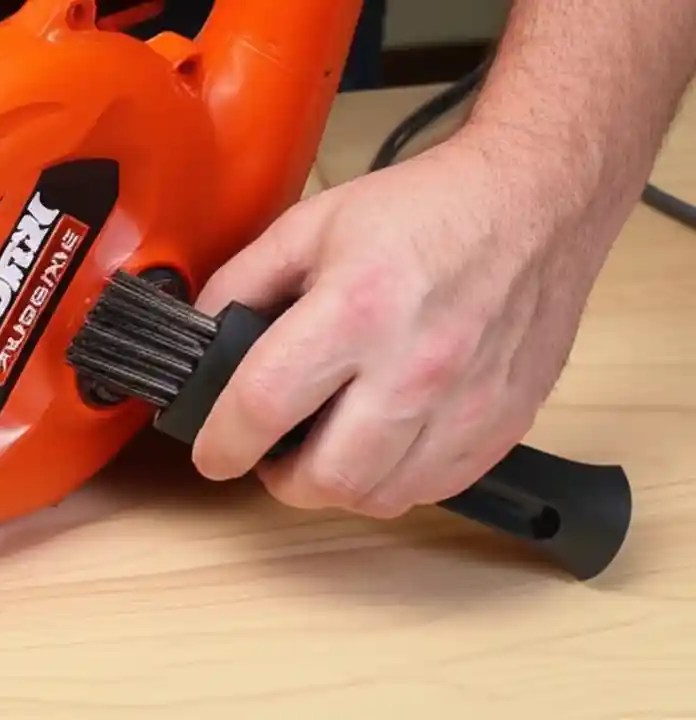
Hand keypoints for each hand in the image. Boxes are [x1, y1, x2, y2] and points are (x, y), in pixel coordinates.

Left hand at [191, 128, 631, 517]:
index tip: (212, 450)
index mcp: (356, 310)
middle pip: (324, 479)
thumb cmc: (424, 211)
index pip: (264, 407)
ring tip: (327, 446)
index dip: (221, 442)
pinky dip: (394, 481)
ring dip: (337, 484)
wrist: (535, 202)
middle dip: (279, 478)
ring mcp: (466, 405)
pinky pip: (432, 490)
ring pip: (378, 497)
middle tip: (271, 452)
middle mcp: (415, 368)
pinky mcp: (504, 424)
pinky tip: (382, 442)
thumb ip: (243, 283)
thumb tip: (204, 336)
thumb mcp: (310, 226)